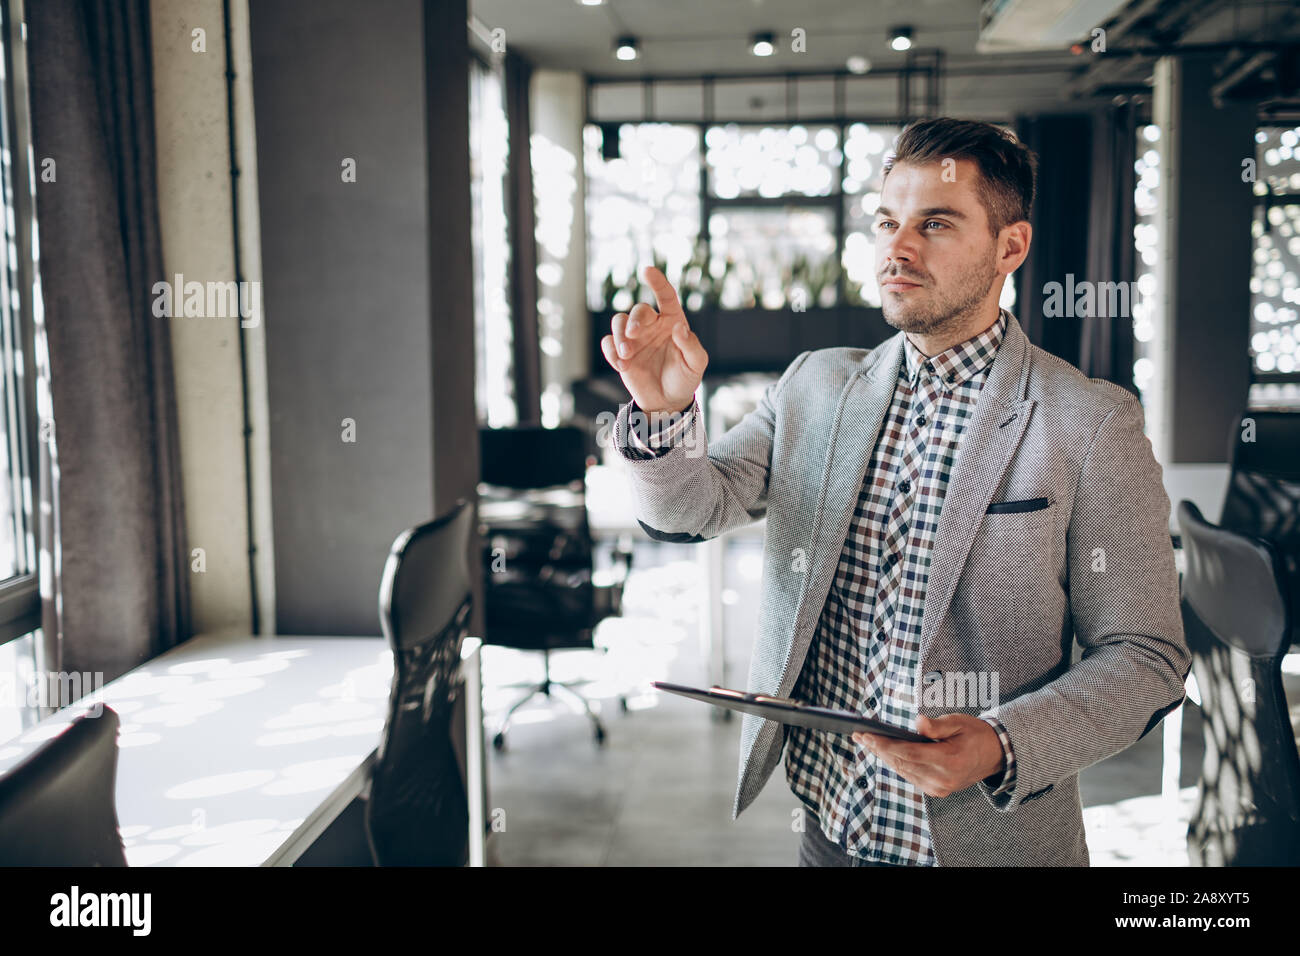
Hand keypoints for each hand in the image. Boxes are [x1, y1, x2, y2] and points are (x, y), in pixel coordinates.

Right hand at [600, 265, 706, 415]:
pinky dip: (611, 351)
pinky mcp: (620, 353)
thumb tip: (679, 327)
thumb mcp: (695, 364)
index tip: (647, 270)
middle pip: (638, 310)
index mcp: (672, 322)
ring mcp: (634, 339)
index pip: (666, 296)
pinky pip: (608, 342)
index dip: (658, 282)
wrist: (667, 401)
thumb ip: (690, 345)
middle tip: (634, 336)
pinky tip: (621, 366)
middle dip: (633, 321)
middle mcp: (652, 326)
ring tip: (626, 356)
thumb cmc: (684, 378)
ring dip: (619, 336)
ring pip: (618, 322)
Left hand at [852, 714, 1004, 797]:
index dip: (885, 745)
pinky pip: (910, 776)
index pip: (909, 753)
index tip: (867, 736)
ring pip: (903, 771)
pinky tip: (885, 752)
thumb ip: (936, 725)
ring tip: (867, 741)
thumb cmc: (976, 734)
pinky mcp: (937, 791)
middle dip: (878, 749)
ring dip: (884, 757)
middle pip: (902, 763)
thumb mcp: (959, 722)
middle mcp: (942, 779)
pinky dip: (897, 764)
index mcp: (949, 761)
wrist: (995, 756)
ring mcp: (939, 788)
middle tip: (859, 735)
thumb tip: (917, 722)